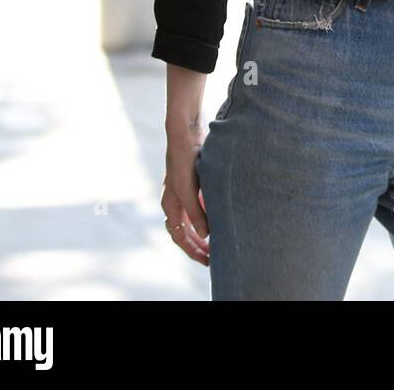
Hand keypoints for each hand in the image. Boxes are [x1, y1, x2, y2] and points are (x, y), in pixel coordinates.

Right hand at [160, 126, 210, 264]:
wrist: (186, 134)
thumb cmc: (184, 160)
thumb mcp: (189, 189)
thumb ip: (196, 212)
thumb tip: (205, 236)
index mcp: (171, 205)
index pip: (180, 236)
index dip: (193, 250)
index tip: (208, 261)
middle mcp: (176, 201)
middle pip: (186, 231)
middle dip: (199, 246)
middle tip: (214, 258)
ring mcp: (184, 192)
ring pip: (193, 220)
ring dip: (205, 232)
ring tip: (220, 242)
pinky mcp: (194, 183)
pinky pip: (200, 206)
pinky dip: (209, 216)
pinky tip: (222, 218)